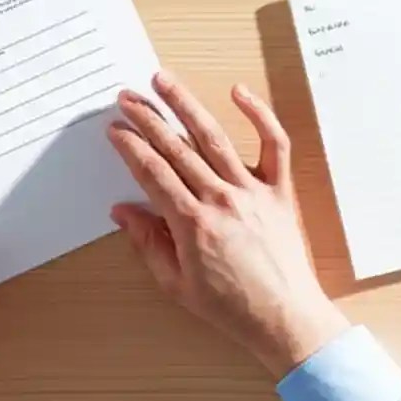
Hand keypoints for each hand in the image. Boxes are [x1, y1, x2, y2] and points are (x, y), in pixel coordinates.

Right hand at [107, 72, 349, 377]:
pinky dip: (260, 115)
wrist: (285, 319)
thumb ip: (148, 243)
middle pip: (176, 148)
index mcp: (192, 223)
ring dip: (186, 105)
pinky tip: (238, 92)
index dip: (130, 147)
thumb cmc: (231, 308)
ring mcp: (252, 191)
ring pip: (214, 137)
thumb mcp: (176, 283)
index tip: (115, 130)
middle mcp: (220, 199)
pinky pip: (274, 144)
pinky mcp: (279, 191)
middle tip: (127, 97)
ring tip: (164, 81)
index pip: (152, 172)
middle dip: (147, 119)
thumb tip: (123, 211)